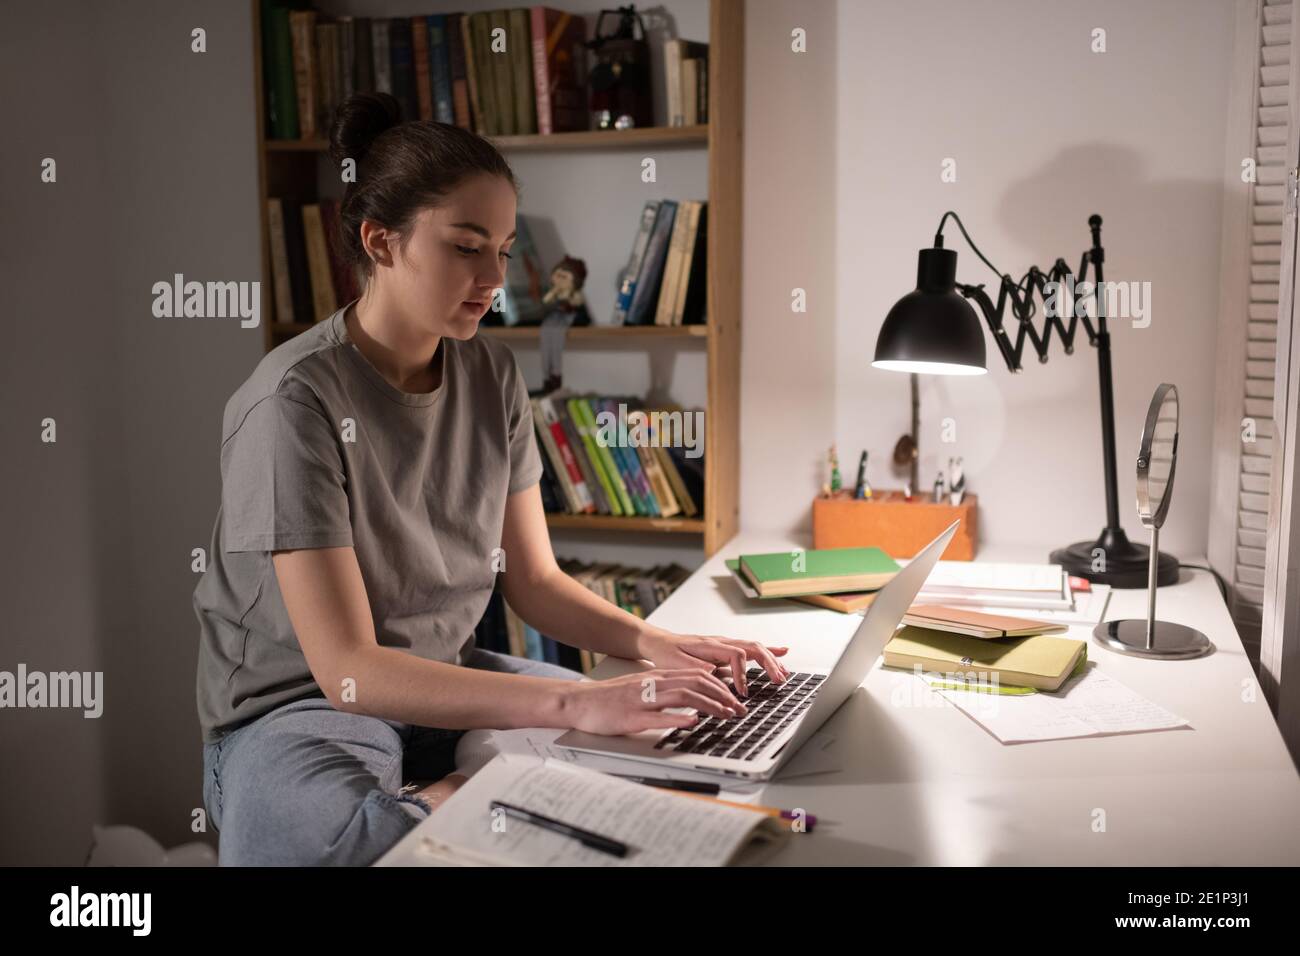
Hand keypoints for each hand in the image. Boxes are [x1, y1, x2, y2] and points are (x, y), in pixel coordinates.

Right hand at [561, 668, 750, 735]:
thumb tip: (691, 698)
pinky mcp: (631, 717)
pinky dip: (678, 718)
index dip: (720, 687)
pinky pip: (657, 716)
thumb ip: (665, 690)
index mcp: (656, 678)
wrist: (580, 702)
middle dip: (722, 696)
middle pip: (695, 683)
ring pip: (682, 697)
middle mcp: (652, 685)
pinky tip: (692, 722)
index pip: (695, 675)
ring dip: (708, 705)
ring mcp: (642, 700)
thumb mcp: (642, 688)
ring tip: (725, 715)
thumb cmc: (610, 698)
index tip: (735, 699)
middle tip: (739, 709)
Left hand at [635, 628, 789, 696]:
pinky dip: (768, 651)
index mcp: (710, 645)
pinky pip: (750, 649)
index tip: (742, 692)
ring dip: (771, 660)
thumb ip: (695, 667)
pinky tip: (782, 653)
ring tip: (783, 674)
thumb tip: (715, 672)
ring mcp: (725, 645)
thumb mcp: (675, 663)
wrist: (658, 643)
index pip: (736, 654)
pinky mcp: (726, 650)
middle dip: (768, 664)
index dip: (742, 673)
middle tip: (778, 681)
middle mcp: (721, 642)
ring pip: (754, 648)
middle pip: (752, 647)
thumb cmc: (665, 653)